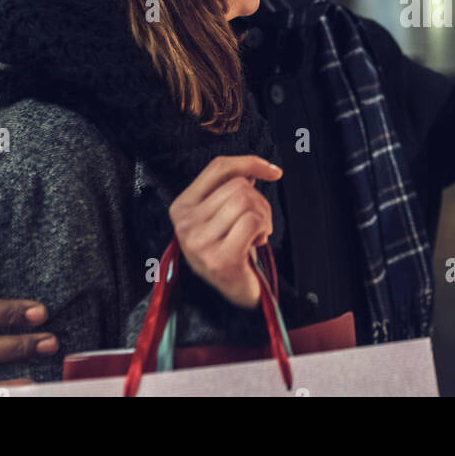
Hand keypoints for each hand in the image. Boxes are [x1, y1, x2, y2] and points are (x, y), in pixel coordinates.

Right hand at [169, 156, 282, 309]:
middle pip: (238, 186)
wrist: (234, 293)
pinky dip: (264, 229)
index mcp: (181, 207)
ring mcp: (200, 243)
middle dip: (260, 201)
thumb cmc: (231, 249)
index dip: (249, 162)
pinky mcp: (220, 259)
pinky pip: (252, 222)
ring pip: (247, 202)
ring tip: (257, 234)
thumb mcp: (221, 215)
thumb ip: (230, 189)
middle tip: (259, 223)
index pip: (218, 168)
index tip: (273, 171)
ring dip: (264, 217)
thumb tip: (255, 169)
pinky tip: (257, 242)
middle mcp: (184, 224)